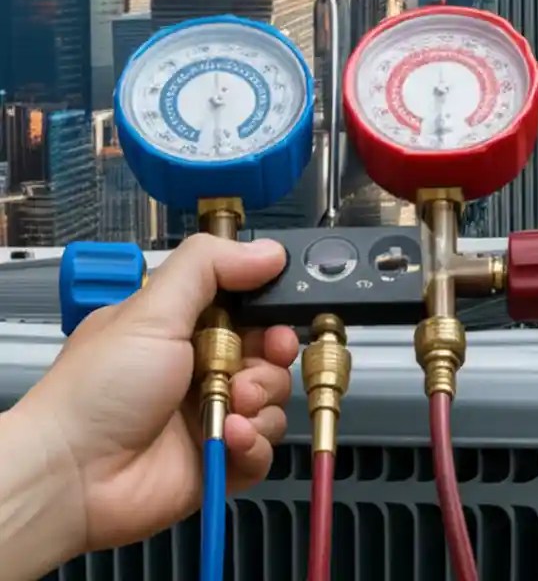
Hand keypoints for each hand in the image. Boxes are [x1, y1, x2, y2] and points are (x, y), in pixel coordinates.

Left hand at [10, 235, 296, 554]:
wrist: (73, 474)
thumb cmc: (98, 390)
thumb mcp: (151, 313)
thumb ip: (209, 269)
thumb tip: (269, 251)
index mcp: (182, 332)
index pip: (248, 314)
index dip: (270, 317)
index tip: (276, 322)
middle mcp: (201, 373)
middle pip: (269, 359)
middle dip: (271, 362)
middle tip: (254, 366)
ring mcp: (212, 418)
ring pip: (272, 403)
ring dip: (260, 403)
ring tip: (229, 407)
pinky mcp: (221, 461)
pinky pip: (264, 449)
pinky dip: (253, 443)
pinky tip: (227, 438)